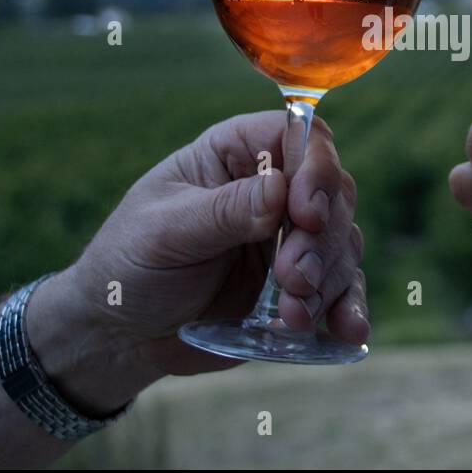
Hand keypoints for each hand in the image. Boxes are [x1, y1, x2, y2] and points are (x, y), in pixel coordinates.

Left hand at [29, 111, 368, 413]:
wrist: (122, 334)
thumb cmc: (130, 266)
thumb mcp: (164, 233)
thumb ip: (222, 211)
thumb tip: (279, 189)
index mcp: (236, 153)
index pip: (300, 137)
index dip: (315, 169)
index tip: (306, 215)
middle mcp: (273, 188)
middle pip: (333, 193)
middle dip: (320, 240)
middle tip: (292, 280)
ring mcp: (290, 238)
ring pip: (342, 242)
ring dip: (328, 280)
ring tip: (294, 317)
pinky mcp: (300, 285)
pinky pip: (342, 288)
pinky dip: (349, 307)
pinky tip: (346, 330)